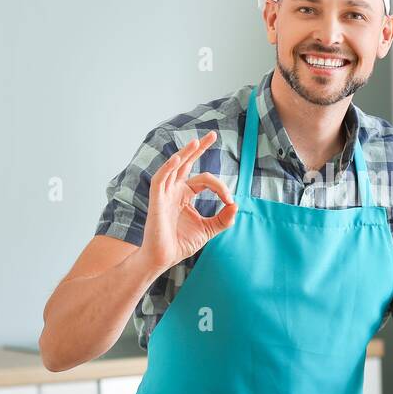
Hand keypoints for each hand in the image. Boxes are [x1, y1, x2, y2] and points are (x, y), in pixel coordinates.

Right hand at [140, 131, 236, 270]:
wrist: (163, 259)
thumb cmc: (180, 244)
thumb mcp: (208, 230)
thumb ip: (223, 219)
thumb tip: (236, 206)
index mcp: (185, 195)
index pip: (205, 181)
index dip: (220, 187)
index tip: (230, 201)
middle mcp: (174, 190)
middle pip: (186, 163)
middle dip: (198, 148)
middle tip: (213, 134)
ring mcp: (164, 194)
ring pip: (173, 167)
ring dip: (185, 154)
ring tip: (197, 141)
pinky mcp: (156, 201)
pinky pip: (160, 180)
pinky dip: (168, 168)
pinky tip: (179, 159)